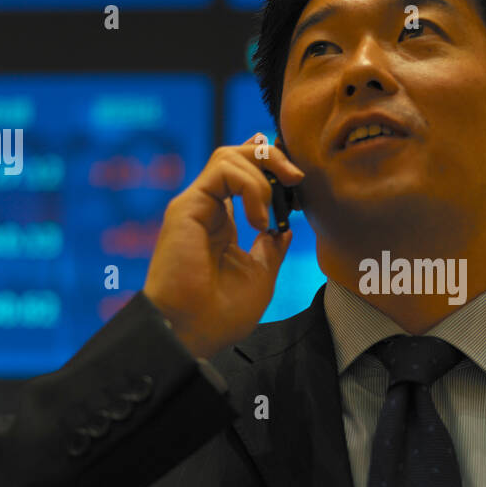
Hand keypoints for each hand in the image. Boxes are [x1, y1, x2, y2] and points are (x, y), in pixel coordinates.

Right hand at [143, 133, 303, 359]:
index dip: (270, 167)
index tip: (298, 183)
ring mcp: (196, 205)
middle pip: (236, 155)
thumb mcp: (260, 276)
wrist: (191, 331)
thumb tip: (286, 228)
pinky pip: (222, 170)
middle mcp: (207, 210)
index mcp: (222, 225)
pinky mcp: (187, 206)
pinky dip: (250, 186)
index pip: (242, 176)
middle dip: (272, 158)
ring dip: (262, 173)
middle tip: (296, 178)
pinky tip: (257, 221)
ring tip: (269, 217)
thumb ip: (271, 248)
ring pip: (229, 156)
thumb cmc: (220, 314)